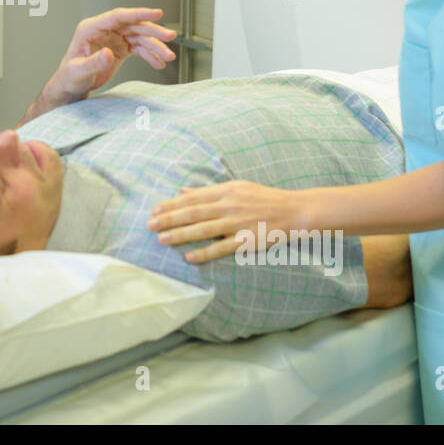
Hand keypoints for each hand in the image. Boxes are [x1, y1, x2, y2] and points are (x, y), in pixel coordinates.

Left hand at [45, 7, 176, 103]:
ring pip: (139, 37)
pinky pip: (138, 49)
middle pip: (133, 26)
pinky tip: (158, 63)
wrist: (71, 87)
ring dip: (155, 46)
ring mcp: (113, 39)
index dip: (138, 13)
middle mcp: (104, 30)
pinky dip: (149, 55)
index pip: (118, 16)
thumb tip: (108, 53)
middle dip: (153, 32)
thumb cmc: (69, 77)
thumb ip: (93, 62)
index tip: (157, 13)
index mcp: (91, 28)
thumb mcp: (78, 71)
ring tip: (168, 57)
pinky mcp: (120, 49)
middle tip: (170, 36)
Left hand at [147, 180, 307, 263]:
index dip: (171, 204)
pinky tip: (189, 257)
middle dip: (169, 219)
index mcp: (225, 190)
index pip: (192, 198)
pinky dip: (205, 252)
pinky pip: (221, 248)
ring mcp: (237, 223)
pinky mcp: (246, 240)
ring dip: (180, 235)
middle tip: (150, 226)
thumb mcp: (236, 187)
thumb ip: (208, 191)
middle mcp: (229, 205)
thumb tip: (182, 190)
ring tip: (162, 240)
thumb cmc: (262, 198)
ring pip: (203, 230)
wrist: (293, 211)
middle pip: (193, 212)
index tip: (154, 211)